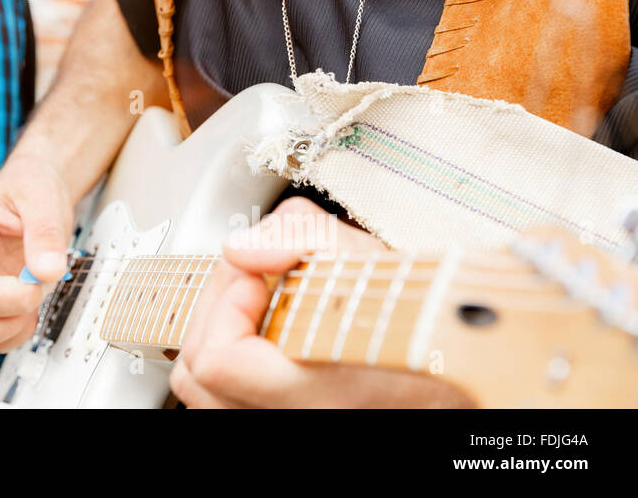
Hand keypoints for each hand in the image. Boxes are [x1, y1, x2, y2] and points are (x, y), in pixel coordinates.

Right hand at [0, 151, 72, 351]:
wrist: (39, 201)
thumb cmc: (31, 192)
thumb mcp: (42, 199)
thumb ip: (43, 232)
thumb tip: (46, 272)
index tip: (23, 250)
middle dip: (14, 299)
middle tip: (40, 284)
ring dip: (10, 325)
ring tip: (34, 304)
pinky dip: (18, 334)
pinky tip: (34, 313)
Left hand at [169, 196, 474, 407]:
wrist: (461, 352)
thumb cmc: (420, 309)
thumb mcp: (363, 253)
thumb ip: (295, 235)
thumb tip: (243, 250)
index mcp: (323, 390)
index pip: (218, 361)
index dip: (223, 303)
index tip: (255, 272)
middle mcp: (305, 419)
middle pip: (199, 378)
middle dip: (211, 313)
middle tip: (247, 280)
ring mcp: (298, 424)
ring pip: (209, 395)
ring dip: (216, 338)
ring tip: (252, 304)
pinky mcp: (294, 417)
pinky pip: (231, 399)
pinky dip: (232, 361)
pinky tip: (262, 332)